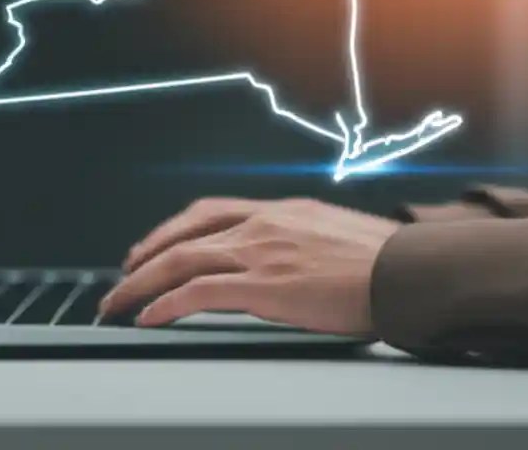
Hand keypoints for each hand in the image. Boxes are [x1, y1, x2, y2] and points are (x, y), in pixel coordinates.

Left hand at [101, 197, 398, 335]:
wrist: (409, 269)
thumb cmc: (387, 260)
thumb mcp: (337, 236)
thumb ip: (304, 242)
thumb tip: (294, 259)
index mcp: (281, 211)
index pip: (210, 211)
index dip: (173, 229)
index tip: (153, 245)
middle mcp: (264, 224)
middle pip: (185, 234)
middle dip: (145, 256)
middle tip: (122, 277)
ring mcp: (261, 253)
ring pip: (181, 260)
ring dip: (141, 283)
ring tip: (119, 302)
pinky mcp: (264, 286)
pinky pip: (199, 292)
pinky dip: (167, 304)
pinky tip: (151, 317)